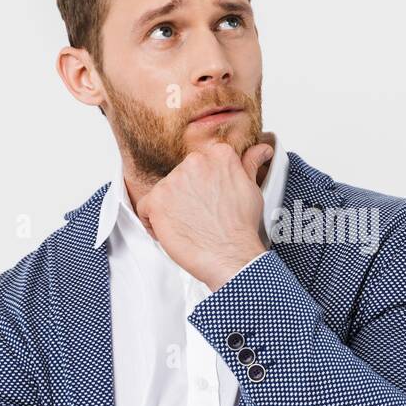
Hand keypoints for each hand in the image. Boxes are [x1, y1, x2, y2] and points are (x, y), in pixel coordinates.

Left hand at [135, 141, 274, 290]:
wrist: (231, 256)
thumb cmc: (241, 228)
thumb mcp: (251, 188)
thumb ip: (249, 164)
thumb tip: (261, 149)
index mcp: (218, 155)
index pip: (199, 164)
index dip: (202, 186)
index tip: (209, 200)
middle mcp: (194, 162)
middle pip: (180, 176)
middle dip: (186, 195)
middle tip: (201, 216)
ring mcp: (173, 180)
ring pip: (162, 192)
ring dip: (171, 209)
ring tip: (190, 226)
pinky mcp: (156, 200)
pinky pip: (144, 208)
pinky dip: (153, 222)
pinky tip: (173, 231)